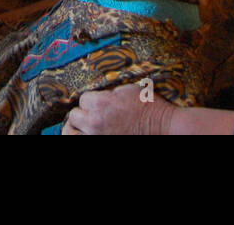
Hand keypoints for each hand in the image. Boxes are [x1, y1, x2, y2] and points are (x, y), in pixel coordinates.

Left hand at [62, 86, 178, 134]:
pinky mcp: (104, 143)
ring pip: (71, 134)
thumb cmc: (148, 107)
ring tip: (81, 128)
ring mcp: (97, 137)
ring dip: (76, 129)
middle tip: (89, 115)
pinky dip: (85, 136)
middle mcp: (94, 123)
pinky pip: (83, 141)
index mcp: (100, 104)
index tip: (100, 102)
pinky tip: (89, 134)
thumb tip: (97, 97)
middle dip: (81, 113)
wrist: (163, 127)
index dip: (92, 99)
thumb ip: (107, 94)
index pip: (83, 99)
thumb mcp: (127, 90)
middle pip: (73, 116)